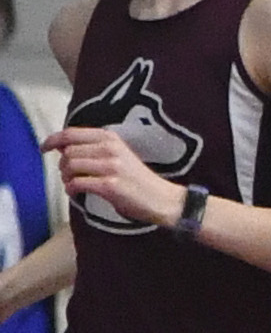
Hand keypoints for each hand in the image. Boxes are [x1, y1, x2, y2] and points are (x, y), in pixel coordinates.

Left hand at [47, 125, 182, 228]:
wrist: (164, 199)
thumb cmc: (139, 180)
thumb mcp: (119, 155)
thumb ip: (95, 149)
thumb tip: (64, 149)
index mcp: (111, 139)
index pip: (71, 133)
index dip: (52, 140)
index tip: (44, 148)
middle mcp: (110, 149)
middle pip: (68, 152)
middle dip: (63, 165)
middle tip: (69, 175)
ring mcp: (110, 167)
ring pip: (70, 167)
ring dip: (66, 178)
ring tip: (73, 185)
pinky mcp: (110, 185)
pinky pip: (77, 183)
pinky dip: (71, 189)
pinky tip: (76, 193)